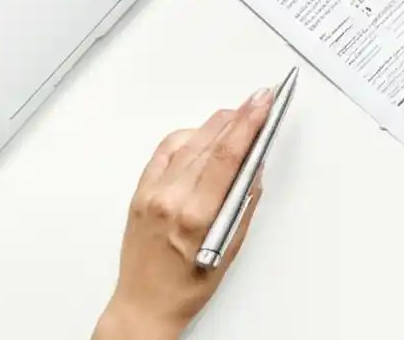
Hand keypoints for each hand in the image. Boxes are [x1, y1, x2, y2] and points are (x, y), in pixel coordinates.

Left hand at [93, 89, 272, 339]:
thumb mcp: (229, 249)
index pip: (226, 156)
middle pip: (209, 143)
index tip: (263, 103)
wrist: (144, 303)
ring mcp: (151, 192)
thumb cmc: (187, 287)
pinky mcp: (140, 190)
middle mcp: (169, 199)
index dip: (248, 124)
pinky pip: (165, 151)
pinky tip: (203, 133)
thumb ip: (242, 204)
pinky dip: (187, 137)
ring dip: (216, 124)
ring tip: (238, 114)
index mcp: (193, 216)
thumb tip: (253, 167)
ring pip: (187, 141)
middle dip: (239, 117)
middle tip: (259, 99)